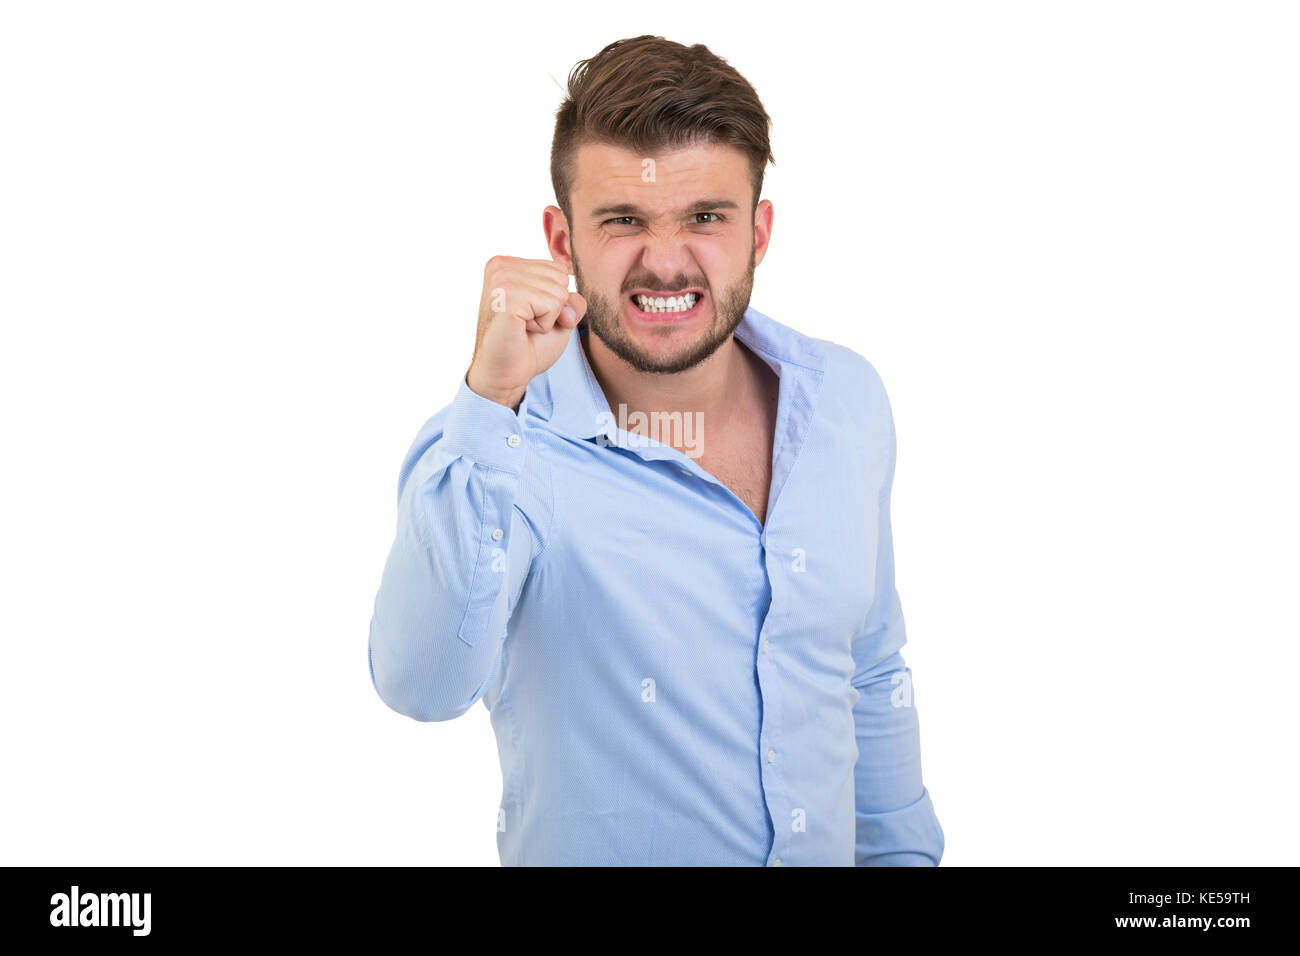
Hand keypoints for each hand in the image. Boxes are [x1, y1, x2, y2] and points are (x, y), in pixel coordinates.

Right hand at [466, 256, 586, 408]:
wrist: (505, 373)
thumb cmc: (528, 345)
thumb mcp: (558, 316)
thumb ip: (572, 299)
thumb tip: (572, 298)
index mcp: (508, 263)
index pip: (558, 270)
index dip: (555, 300)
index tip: (529, 315)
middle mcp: (501, 265)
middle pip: (561, 278)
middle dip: (553, 308)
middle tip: (526, 324)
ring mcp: (502, 279)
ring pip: (559, 292)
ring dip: (548, 318)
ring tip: (523, 327)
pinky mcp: (507, 296)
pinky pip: (553, 305)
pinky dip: (544, 324)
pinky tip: (521, 330)